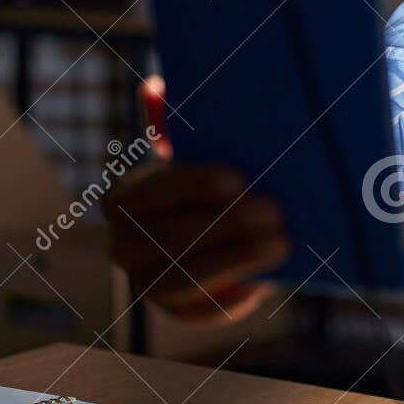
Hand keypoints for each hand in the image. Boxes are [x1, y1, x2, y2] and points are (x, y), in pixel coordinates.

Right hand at [104, 79, 288, 324]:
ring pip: (186, 279)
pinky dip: (232, 303)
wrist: (201, 227)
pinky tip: (263, 285)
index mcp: (123, 197)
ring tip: (281, 243)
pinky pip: (201, 314)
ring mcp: (145, 282)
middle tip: (275, 211)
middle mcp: (123, 243)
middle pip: (174, 238)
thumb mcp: (188, 148)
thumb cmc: (201, 178)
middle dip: (228, 225)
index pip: (156, 190)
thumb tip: (158, 89)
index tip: (239, 179)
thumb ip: (173, 121)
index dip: (196, 185)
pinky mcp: (174, 311)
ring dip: (237, 260)